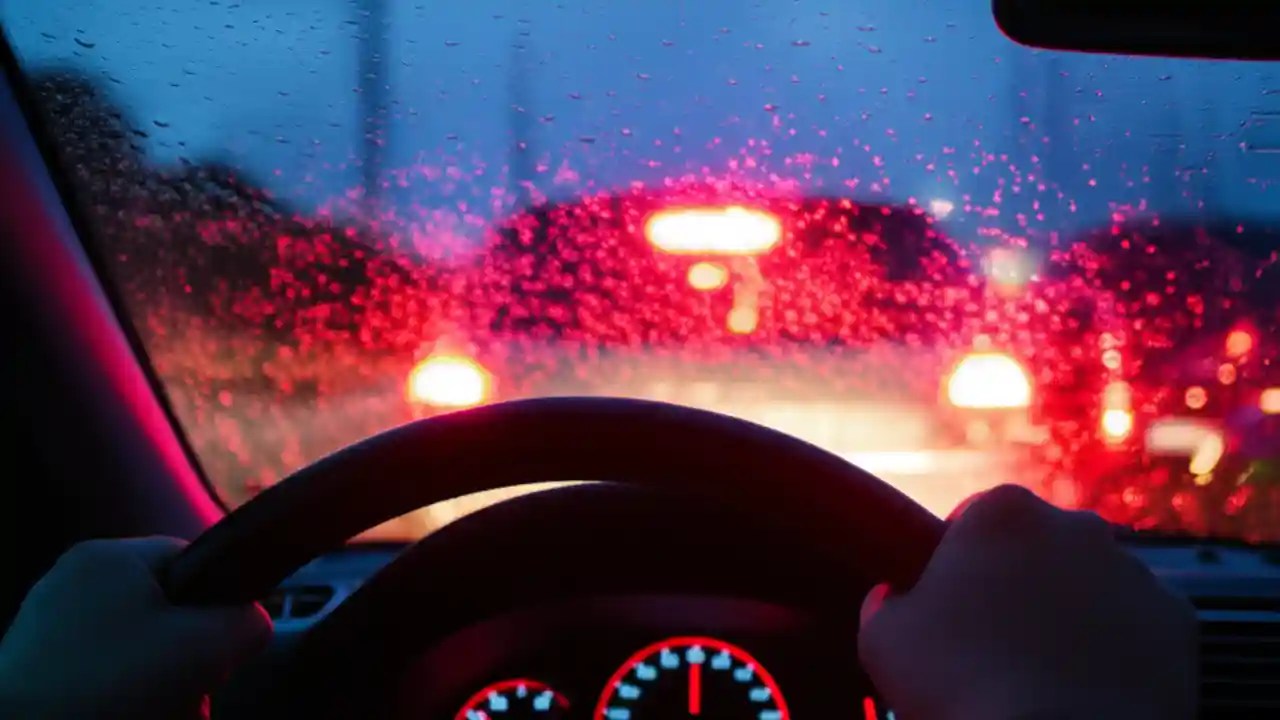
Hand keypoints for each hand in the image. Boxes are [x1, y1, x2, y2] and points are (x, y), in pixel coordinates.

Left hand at [0, 537, 271, 718]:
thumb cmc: (107, 685)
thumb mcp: (207, 645)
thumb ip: (248, 621)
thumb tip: (251, 626)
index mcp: (109, 557)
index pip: (192, 564)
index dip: (216, 608)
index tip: (215, 650)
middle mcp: (72, 582)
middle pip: (165, 614)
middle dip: (186, 658)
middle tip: (185, 690)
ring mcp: (47, 630)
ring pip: (136, 652)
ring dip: (158, 685)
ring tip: (155, 711)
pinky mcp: (35, 673)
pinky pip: (103, 680)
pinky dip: (122, 702)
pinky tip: (128, 717)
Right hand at [858, 485, 1196, 719]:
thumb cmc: (961, 685)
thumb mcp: (883, 638)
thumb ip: (885, 601)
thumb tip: (891, 597)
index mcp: (1001, 512)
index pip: (972, 522)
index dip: (959, 567)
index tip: (953, 609)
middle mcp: (1075, 525)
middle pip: (1038, 548)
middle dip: (1022, 584)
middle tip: (998, 643)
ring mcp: (1134, 570)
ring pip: (1091, 584)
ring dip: (1071, 614)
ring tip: (1046, 673)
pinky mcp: (1179, 620)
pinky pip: (1137, 627)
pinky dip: (1118, 649)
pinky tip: (1089, 687)